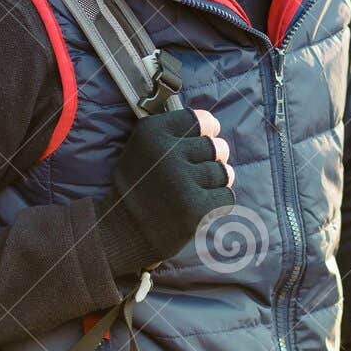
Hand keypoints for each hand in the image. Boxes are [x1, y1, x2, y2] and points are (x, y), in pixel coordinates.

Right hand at [103, 107, 233, 264]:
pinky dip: (216, 204)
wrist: (124, 231)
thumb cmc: (139, 185)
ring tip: (194, 192)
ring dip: (215, 183)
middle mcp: (166, 153)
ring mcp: (182, 182)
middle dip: (213, 159)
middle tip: (195, 173)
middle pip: (217, 146)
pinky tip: (196, 208)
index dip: (208, 129)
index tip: (203, 138)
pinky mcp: (196, 209)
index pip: (202, 119)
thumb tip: (213, 124)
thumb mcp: (142, 147)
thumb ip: (174, 132)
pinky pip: (226, 197)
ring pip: (224, 172)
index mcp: (152, 132)